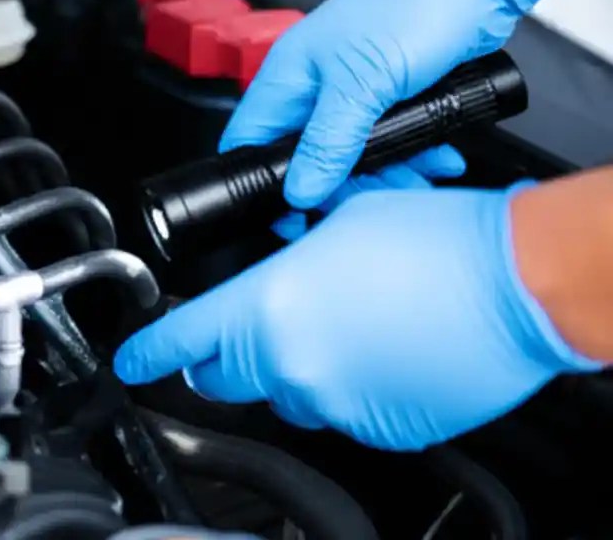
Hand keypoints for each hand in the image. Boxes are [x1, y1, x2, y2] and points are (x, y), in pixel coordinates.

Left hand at [114, 185, 599, 450]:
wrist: (516, 284)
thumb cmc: (437, 243)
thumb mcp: (337, 222)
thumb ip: (284, 253)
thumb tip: (274, 256)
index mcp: (266, 308)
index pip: (179, 341)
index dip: (149, 351)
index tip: (135, 359)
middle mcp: (291, 364)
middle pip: (224, 377)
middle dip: (225, 355)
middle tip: (253, 327)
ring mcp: (334, 402)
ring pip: (287, 394)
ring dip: (297, 366)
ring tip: (347, 323)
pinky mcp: (377, 428)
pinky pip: (340, 410)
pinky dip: (347, 386)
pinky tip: (380, 347)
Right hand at [220, 0, 554, 208]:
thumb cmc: (414, 2)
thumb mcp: (363, 85)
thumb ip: (330, 142)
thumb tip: (301, 189)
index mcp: (289, 74)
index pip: (250, 139)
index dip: (261, 182)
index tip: (288, 216)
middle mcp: (315, 83)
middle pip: (305, 155)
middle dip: (338, 184)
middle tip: (363, 201)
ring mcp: (352, 88)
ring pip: (351, 152)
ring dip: (385, 172)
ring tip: (416, 179)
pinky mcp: (390, 91)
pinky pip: (390, 138)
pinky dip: (413, 153)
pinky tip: (436, 158)